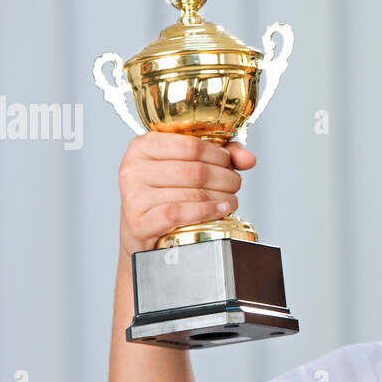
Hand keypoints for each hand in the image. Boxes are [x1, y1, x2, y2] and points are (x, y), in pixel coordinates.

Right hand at [117, 132, 256, 259]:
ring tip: (231, 200)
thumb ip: (219, 155)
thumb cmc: (166, 197)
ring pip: (192, 192)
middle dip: (226, 178)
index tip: (229, 164)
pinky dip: (206, 212)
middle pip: (196, 170)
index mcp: (142, 147)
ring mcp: (134, 196)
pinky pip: (180, 213)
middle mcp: (133, 169)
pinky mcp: (139, 222)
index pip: (191, 146)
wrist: (143, 236)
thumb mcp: (186, 167)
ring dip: (222, 197)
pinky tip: (222, 210)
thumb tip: (248, 159)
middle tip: (235, 185)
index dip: (219, 155)